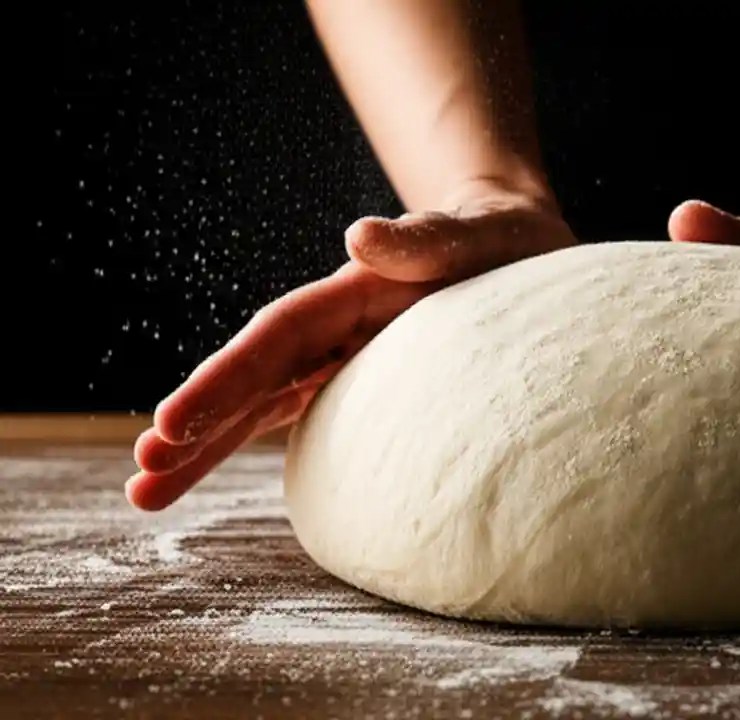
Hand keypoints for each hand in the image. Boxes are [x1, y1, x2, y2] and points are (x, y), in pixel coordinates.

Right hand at [127, 184, 574, 509]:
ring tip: (147, 492)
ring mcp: (344, 356)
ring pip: (263, 403)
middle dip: (198, 424)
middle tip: (143, 474)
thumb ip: (427, 240)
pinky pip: (300, 412)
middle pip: (255, 377)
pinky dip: (252, 439)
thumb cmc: (502, 239)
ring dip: (206, 444)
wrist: (519, 243)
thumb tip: (361, 235)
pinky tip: (203, 470)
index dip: (226, 380)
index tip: (174, 421)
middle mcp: (337, 327)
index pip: (278, 338)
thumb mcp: (476, 234)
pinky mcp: (363, 382)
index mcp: (355, 293)